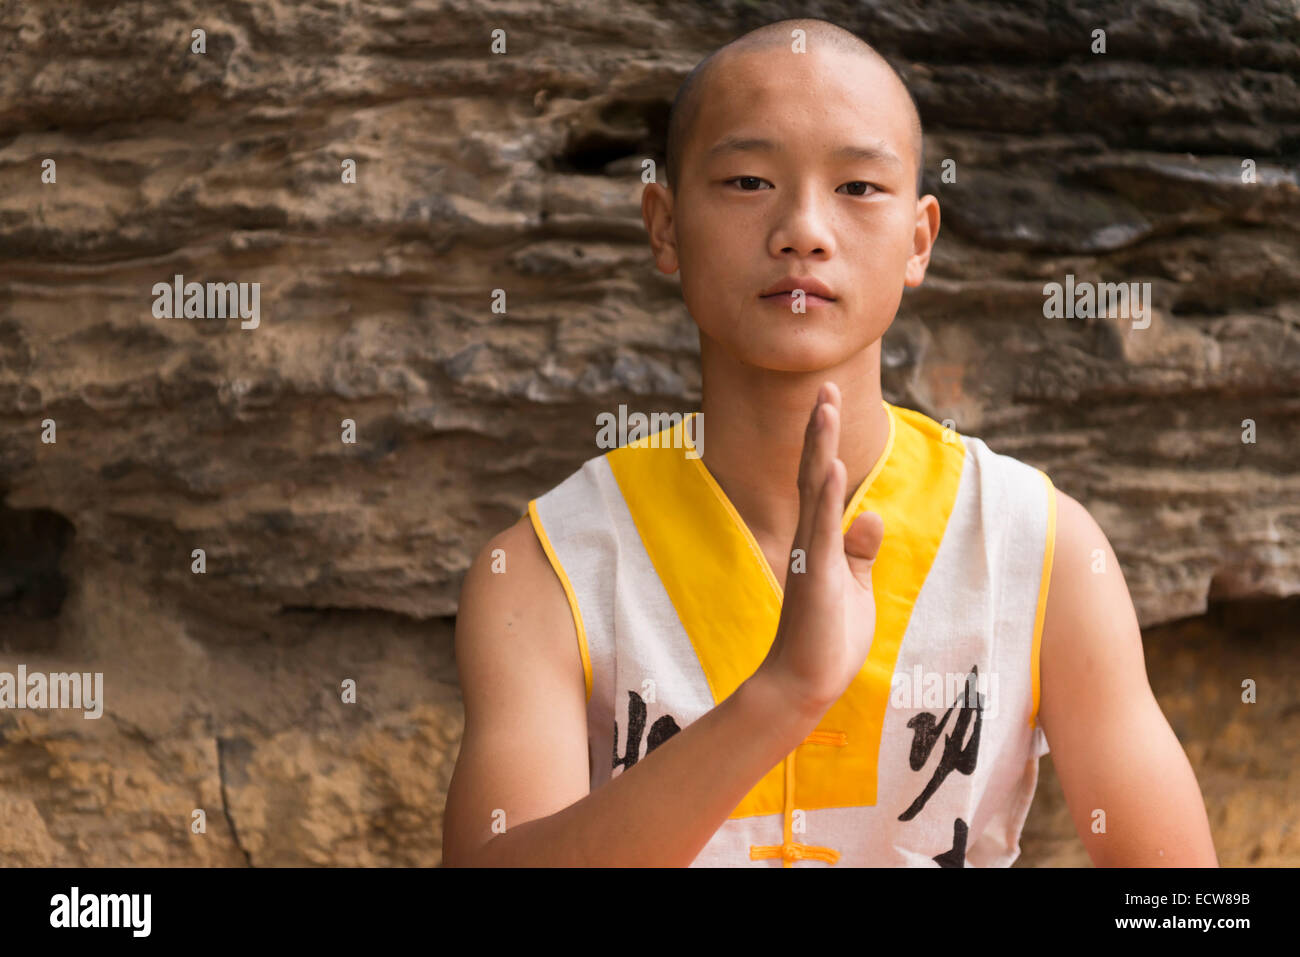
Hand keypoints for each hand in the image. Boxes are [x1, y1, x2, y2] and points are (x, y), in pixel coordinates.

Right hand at [754, 381, 884, 720]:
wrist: (802, 684)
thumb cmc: (828, 640)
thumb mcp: (855, 587)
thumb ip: (860, 551)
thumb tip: (871, 515)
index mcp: (819, 541)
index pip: (823, 481)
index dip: (826, 442)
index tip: (829, 403)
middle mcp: (810, 539)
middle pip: (815, 472)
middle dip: (821, 429)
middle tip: (826, 387)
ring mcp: (811, 554)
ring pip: (815, 489)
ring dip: (821, 447)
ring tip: (824, 407)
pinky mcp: (817, 576)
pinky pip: (822, 528)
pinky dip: (828, 496)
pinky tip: (834, 466)